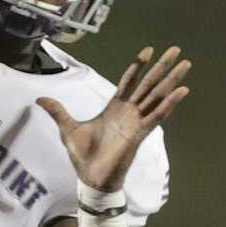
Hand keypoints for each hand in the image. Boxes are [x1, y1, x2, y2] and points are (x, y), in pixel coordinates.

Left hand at [37, 45, 190, 191]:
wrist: (91, 177)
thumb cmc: (83, 155)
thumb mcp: (67, 127)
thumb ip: (58, 111)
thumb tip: (40, 99)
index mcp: (114, 107)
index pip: (129, 81)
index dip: (138, 65)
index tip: (148, 49)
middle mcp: (129, 111)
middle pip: (149, 83)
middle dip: (162, 66)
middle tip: (176, 50)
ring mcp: (137, 121)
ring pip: (157, 95)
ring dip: (171, 80)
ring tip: (185, 64)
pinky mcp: (140, 133)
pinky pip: (157, 115)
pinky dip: (170, 103)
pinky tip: (182, 91)